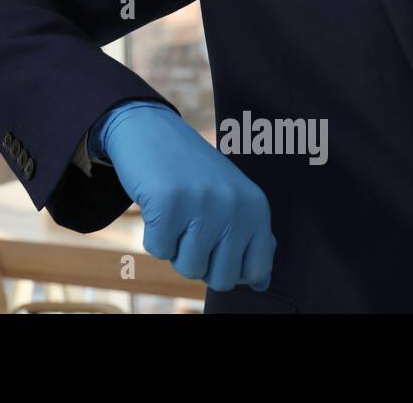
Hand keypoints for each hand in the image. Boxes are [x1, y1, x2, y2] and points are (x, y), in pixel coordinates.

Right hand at [91, 100, 275, 290]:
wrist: (151, 130)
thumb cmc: (191, 171)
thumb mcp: (232, 197)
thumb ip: (251, 237)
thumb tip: (261, 283)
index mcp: (257, 208)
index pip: (256, 271)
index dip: (229, 269)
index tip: (215, 247)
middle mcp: (235, 207)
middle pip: (221, 279)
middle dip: (200, 263)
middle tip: (191, 229)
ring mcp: (203, 205)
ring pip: (188, 268)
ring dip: (175, 249)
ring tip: (175, 215)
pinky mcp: (168, 204)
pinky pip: (158, 250)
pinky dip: (152, 235)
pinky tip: (158, 207)